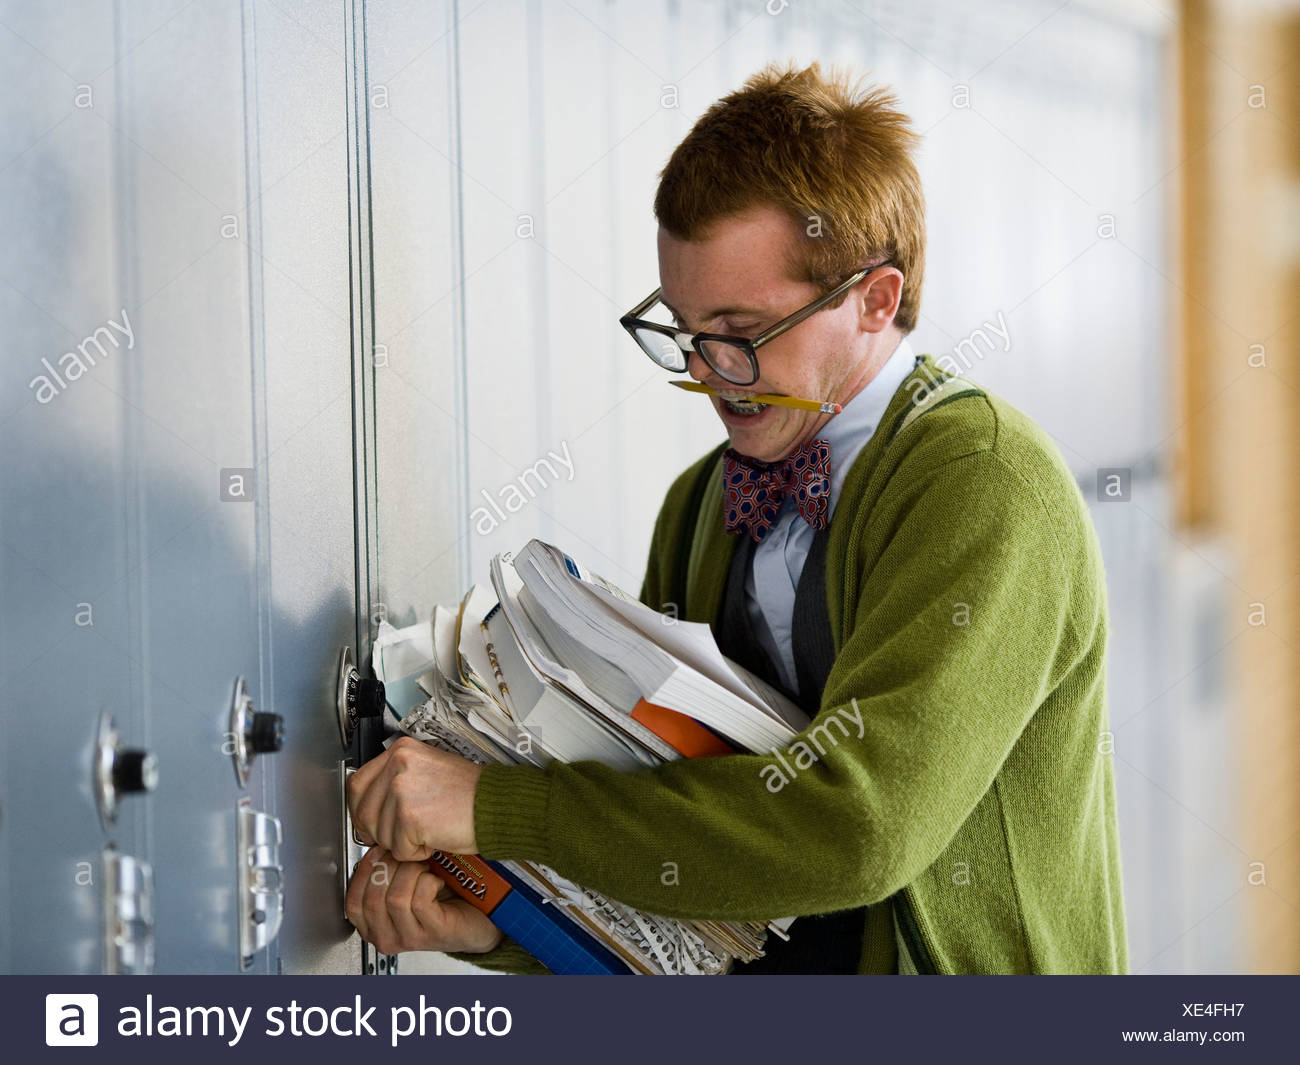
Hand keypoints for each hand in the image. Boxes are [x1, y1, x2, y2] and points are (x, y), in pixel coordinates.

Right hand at [345, 846, 502, 954]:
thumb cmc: (442, 895)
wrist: (478, 915)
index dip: (364, 870)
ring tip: (424, 866)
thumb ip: (386, 868)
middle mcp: (387, 936)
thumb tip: (377, 840)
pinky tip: (437, 880)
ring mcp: (410, 938)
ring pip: (396, 898)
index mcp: (373, 925)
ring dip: (411, 872)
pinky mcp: (434, 933)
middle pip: (372, 898)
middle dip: (389, 866)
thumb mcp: (405, 880)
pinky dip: (429, 881)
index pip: (353, 901)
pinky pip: (420, 900)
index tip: (378, 849)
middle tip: (407, 853)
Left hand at [346, 736, 481, 860]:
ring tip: (430, 829)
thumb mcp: (428, 771)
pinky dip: (417, 852)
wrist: (498, 805)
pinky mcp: (410, 816)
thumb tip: (367, 808)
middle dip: (381, 832)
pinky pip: (399, 849)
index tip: (371, 823)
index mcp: (402, 750)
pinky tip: (436, 836)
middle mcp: (399, 764)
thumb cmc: (470, 794)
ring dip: (403, 843)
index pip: (358, 784)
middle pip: (364, 812)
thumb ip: (396, 781)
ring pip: (380, 834)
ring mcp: (402, 789)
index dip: (362, 810)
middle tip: (406, 834)